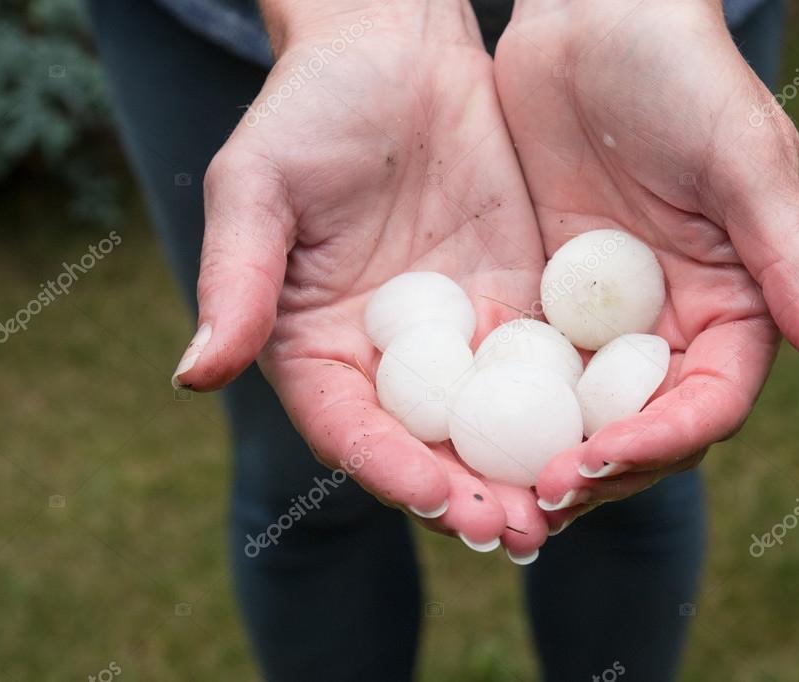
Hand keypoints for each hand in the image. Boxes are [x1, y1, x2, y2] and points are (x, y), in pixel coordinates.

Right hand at [171, 1, 549, 558]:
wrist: (398, 54)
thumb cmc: (310, 110)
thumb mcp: (258, 187)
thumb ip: (238, 280)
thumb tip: (194, 374)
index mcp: (318, 348)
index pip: (351, 430)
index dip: (389, 470)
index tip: (434, 498)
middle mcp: (390, 361)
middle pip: (428, 450)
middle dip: (468, 499)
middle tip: (516, 534)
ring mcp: (457, 340)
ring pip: (492, 428)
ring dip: (526, 474)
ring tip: (564, 510)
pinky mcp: (513, 309)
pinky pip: (544, 371)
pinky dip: (568, 414)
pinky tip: (604, 439)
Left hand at [494, 0, 798, 526]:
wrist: (592, 16)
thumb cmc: (683, 72)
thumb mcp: (746, 161)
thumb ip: (792, 263)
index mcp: (731, 306)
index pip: (707, 403)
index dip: (663, 439)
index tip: (603, 455)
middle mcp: (667, 324)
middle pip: (641, 427)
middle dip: (599, 470)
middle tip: (539, 495)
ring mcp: (600, 318)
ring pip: (577, 414)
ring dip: (542, 454)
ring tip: (496, 486)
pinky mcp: (542, 298)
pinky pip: (522, 368)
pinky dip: (500, 405)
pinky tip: (460, 428)